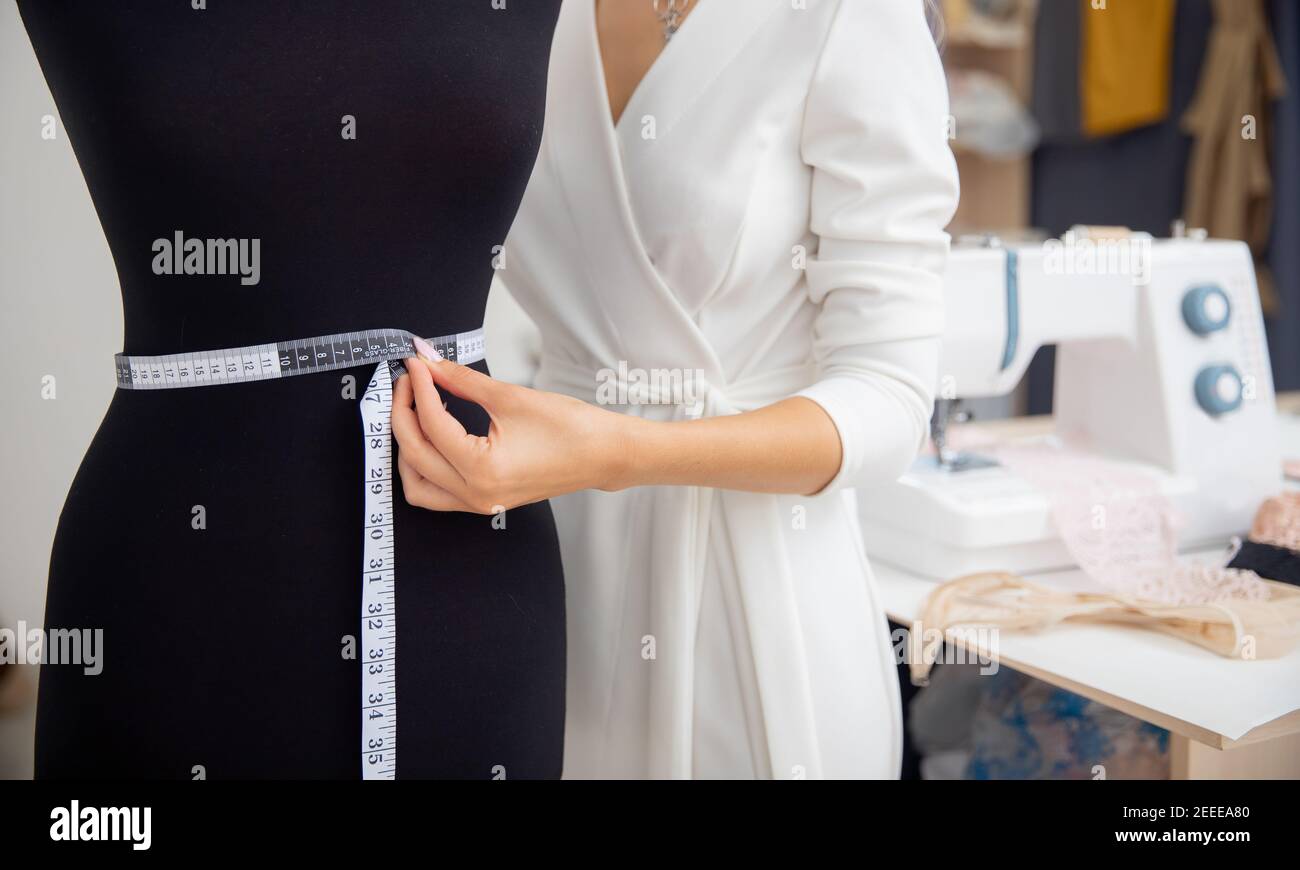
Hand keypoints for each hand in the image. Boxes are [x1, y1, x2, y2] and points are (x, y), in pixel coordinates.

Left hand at [391, 353, 631, 513]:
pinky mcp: (484, 501)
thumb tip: (431, 362)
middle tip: (412, 380)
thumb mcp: (510, 397)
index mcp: (482, 469)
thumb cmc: (571, 430)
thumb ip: (462, 380)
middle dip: (403, 413)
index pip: (431, 425)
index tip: (417, 364)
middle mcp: (476, 494)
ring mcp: (479, 503)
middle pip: (414, 454)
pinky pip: (436, 491)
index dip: (420, 387)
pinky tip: (433, 433)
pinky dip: (425, 464)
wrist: (603, 455)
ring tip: (415, 410)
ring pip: (417, 484)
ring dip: (407, 447)